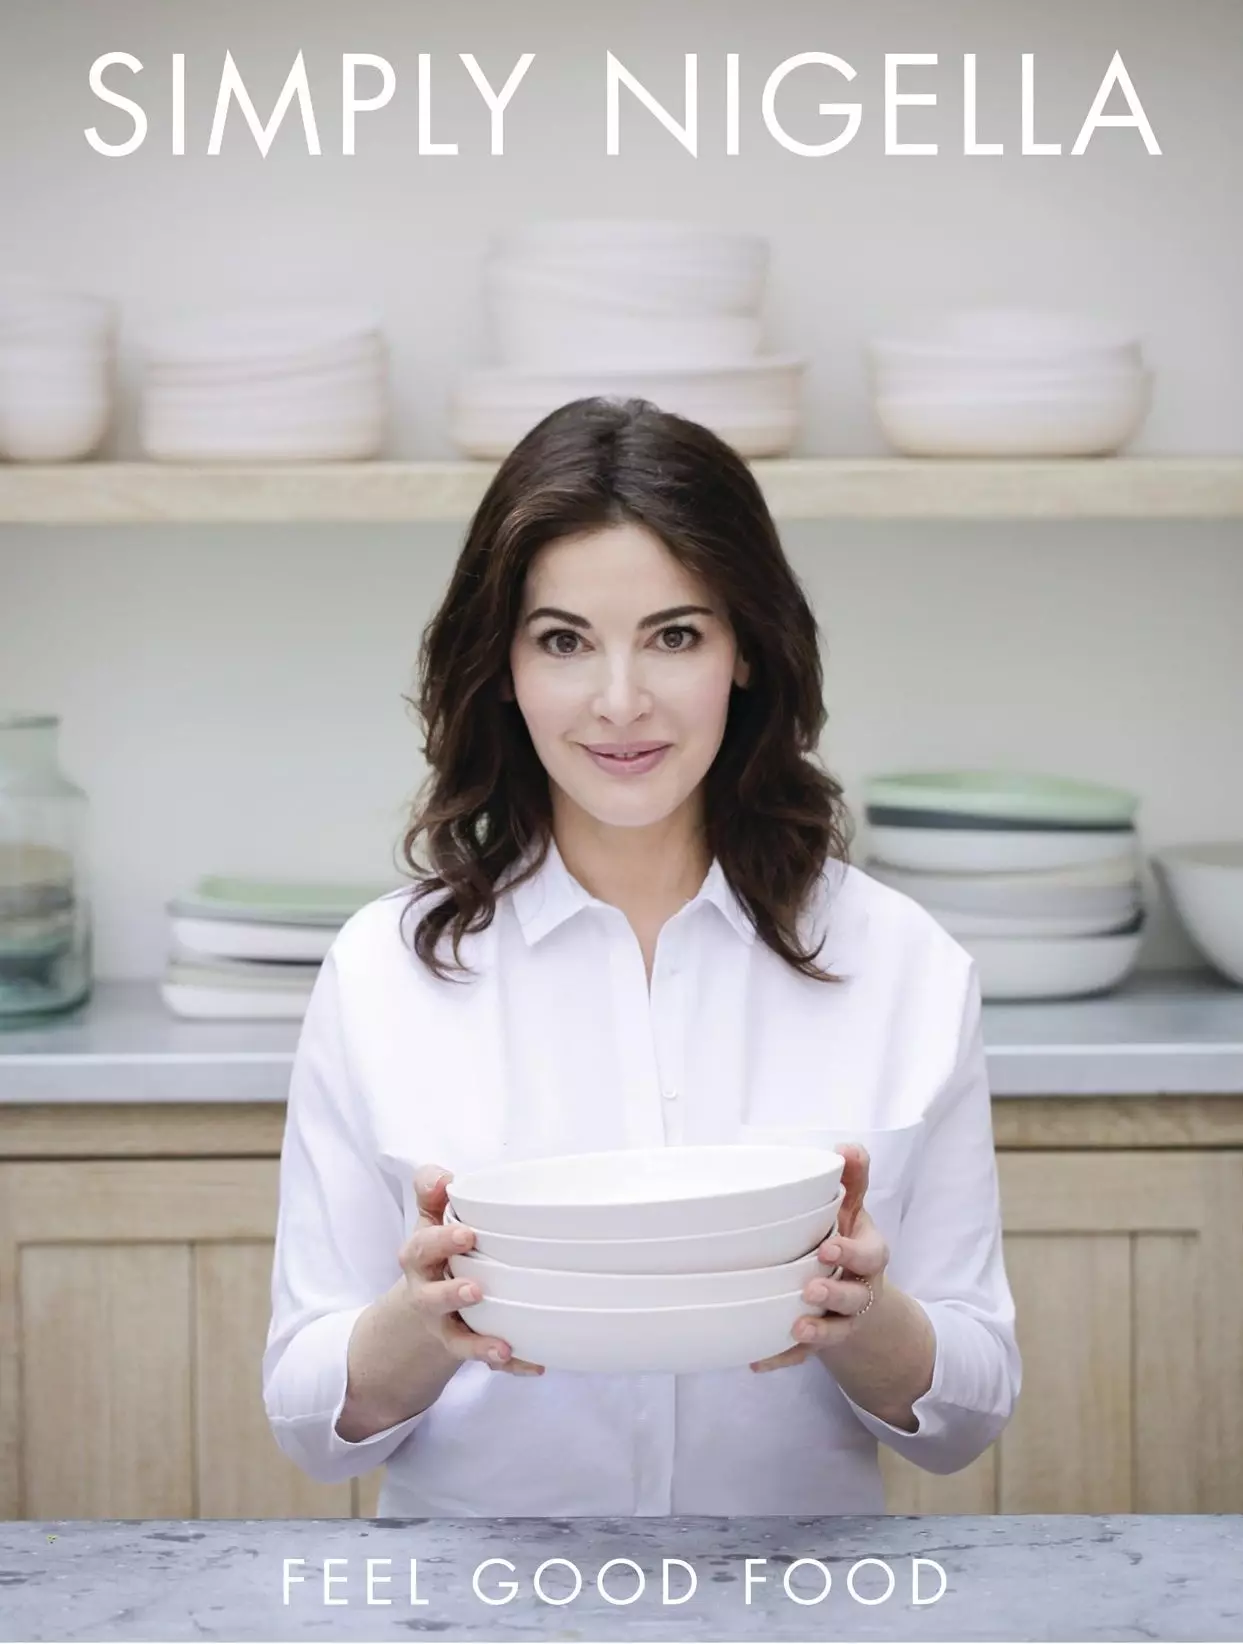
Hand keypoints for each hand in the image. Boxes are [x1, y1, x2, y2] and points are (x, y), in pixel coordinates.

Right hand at [401, 1164, 544, 1375]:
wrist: (422, 1308)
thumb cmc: (437, 1251)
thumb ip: (432, 1192)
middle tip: (476, 1288)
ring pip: (456, 1339)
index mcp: (420, 1259)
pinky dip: (509, 1364)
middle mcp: (427, 1295)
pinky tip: (534, 1363)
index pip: (422, 1248)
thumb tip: (441, 1177)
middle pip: (431, 1298)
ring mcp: (446, 1325)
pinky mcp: (467, 1346)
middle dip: (452, 1294)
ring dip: (477, 1343)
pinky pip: (486, 1360)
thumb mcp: (430, 1219)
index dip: (441, 1242)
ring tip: (501, 1345)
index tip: (467, 1234)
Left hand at [749, 1142, 889, 1372]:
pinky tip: (756, 1360)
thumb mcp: (854, 1213)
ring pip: (835, 1329)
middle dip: (835, 1292)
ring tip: (795, 1325)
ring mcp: (840, 1320)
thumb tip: (848, 1148)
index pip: (869, 1255)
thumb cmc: (849, 1245)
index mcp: (867, 1257)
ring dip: (817, 1329)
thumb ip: (854, 1181)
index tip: (827, 1247)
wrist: (860, 1303)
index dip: (851, 1252)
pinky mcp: (819, 1341)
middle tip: (812, 1287)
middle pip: (854, 1297)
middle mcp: (858, 1291)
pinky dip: (780, 1357)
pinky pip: (801, 1355)